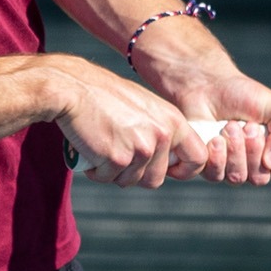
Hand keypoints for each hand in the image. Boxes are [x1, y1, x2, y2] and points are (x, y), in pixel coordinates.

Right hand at [49, 57, 208, 187]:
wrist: (72, 88)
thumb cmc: (103, 96)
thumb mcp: (144, 107)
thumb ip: (159, 129)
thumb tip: (166, 157)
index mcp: (173, 121)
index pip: (198, 158)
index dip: (183, 171)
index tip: (166, 171)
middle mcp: (162, 135)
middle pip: (157, 179)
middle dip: (135, 175)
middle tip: (118, 157)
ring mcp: (141, 148)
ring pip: (131, 181)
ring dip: (113, 173)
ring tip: (102, 148)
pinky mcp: (118, 159)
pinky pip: (108, 178)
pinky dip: (96, 171)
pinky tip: (89, 149)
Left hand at [176, 72, 270, 191]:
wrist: (207, 85)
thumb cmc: (242, 93)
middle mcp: (252, 163)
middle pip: (261, 178)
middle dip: (255, 151)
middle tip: (249, 126)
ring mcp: (229, 166)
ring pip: (237, 177)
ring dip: (236, 150)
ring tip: (230, 126)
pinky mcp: (207, 165)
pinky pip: (215, 175)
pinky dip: (217, 156)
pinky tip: (216, 138)